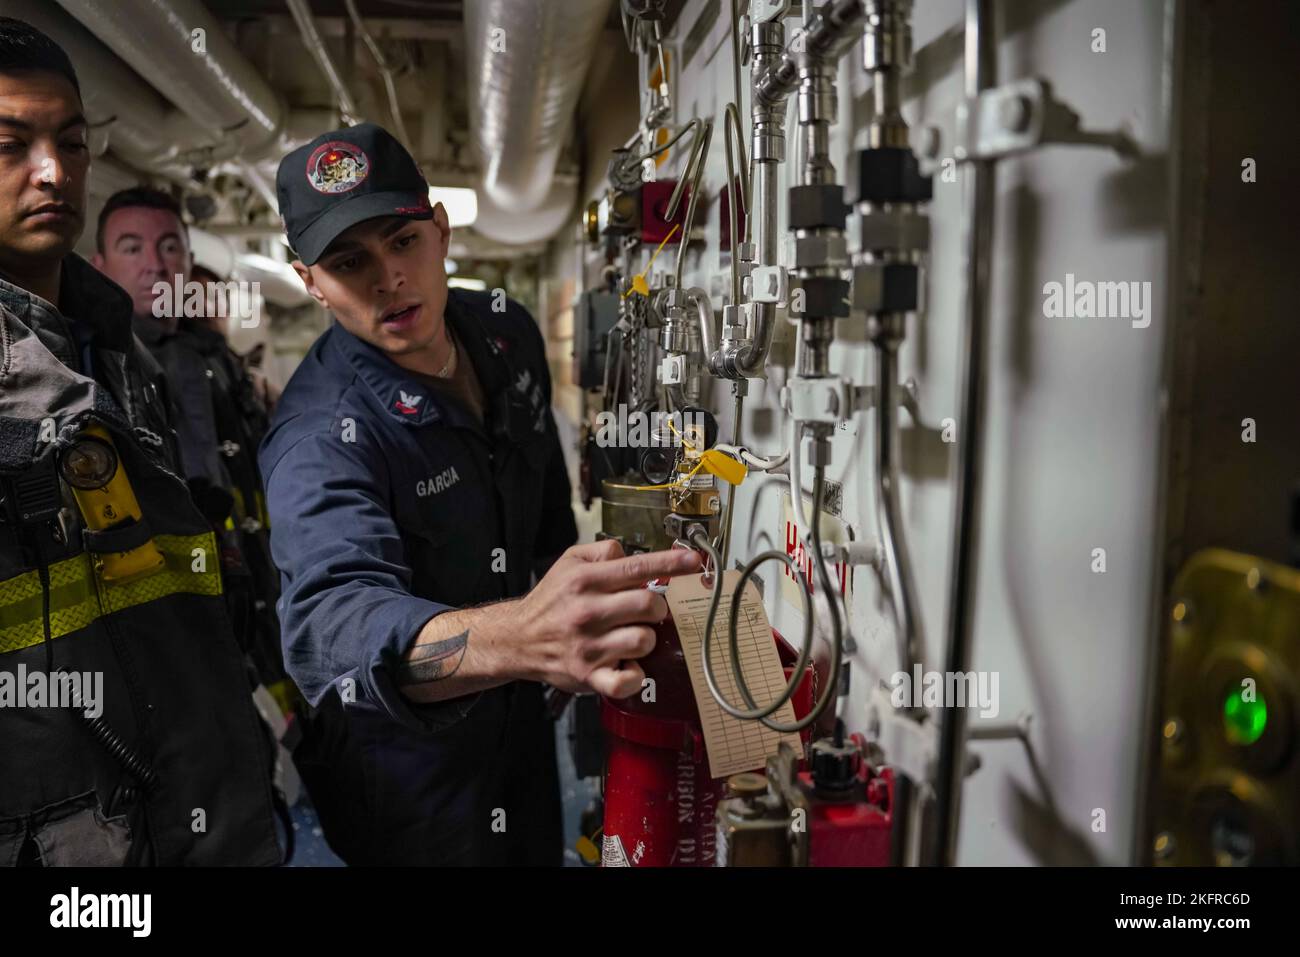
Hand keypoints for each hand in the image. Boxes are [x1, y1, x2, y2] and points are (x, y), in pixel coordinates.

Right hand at [507, 540, 701, 697]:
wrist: (519, 639)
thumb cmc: (551, 601)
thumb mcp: (569, 562)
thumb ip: (603, 551)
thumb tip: (630, 552)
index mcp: (586, 581)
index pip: (638, 568)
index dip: (672, 562)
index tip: (694, 560)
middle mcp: (589, 612)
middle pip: (649, 605)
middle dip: (656, 607)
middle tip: (645, 610)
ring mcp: (590, 646)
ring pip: (645, 640)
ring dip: (646, 638)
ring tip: (630, 636)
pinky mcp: (589, 675)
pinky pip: (627, 681)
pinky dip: (635, 676)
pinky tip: (629, 665)